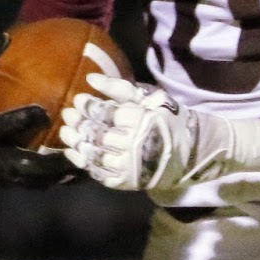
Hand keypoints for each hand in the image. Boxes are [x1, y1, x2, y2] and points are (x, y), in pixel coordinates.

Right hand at [0, 36, 79, 188]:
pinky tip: (76, 174)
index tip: (44, 111)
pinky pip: (31, 184)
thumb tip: (5, 36)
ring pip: (31, 180)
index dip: (22, 119)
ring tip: (85, 168)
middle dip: (49, 161)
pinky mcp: (2, 182)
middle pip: (23, 163)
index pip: (2, 126)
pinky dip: (53, 181)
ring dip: (57, 176)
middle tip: (76, 151)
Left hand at [59, 74, 259, 191]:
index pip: (106, 113)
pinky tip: (75, 154)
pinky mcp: (129, 182)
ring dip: (77, 144)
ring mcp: (131, 166)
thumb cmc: (169, 119)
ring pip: (96, 155)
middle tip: (67, 115)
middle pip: (98, 134)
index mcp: (142, 120)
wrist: (194, 152)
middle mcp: (135, 144)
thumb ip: (119, 87)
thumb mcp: (149, 97)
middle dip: (79, 123)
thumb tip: (90, 78)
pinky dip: (85, 164)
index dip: (88, 106)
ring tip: (66, 134)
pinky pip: (101, 175)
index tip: (78, 100)